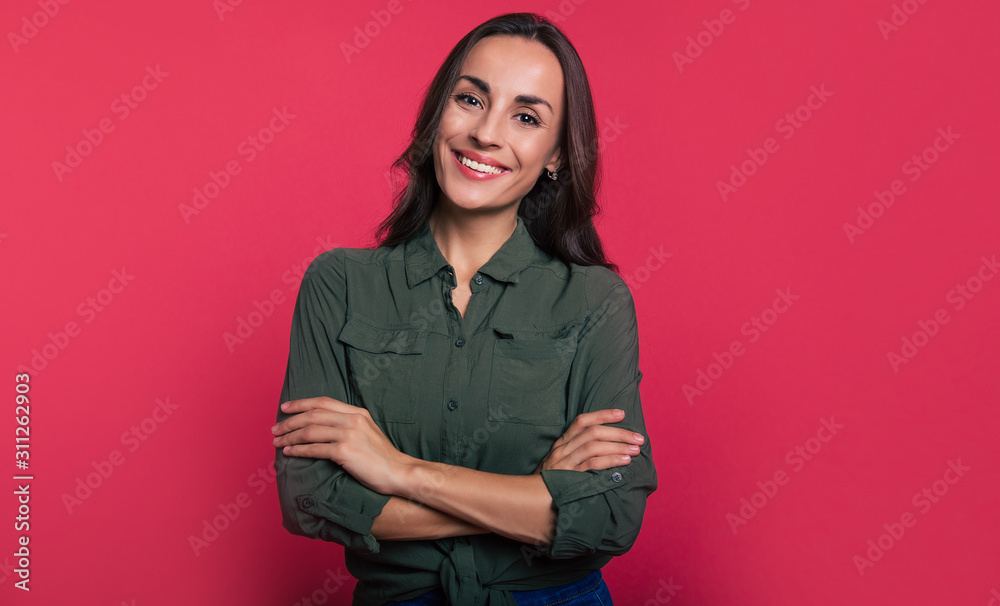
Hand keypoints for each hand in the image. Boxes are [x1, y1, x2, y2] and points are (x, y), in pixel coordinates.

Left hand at [272, 397, 412, 494]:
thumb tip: (325, 426)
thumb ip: (350, 424)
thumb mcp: (368, 431)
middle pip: (313, 415)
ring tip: (277, 442)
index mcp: (357, 412)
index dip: (301, 403)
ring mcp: (348, 435)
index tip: (285, 408)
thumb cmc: (383, 457)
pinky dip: (298, 450)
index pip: (323, 402)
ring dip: (290, 437)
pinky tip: (289, 453)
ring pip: (310, 431)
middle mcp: (352, 420)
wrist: (398, 472)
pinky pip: (314, 449)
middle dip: (290, 422)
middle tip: (275, 429)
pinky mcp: (344, 452)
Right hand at [534, 408, 644, 472]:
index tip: (621, 413)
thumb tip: (605, 446)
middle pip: (593, 433)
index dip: (602, 415)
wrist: (531, 501)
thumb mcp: (558, 463)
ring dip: (617, 446)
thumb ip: (575, 453)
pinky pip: (592, 465)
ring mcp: (565, 463)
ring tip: (635, 449)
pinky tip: (624, 461)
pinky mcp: (569, 477)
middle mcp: (563, 450)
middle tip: (638, 437)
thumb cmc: (550, 482)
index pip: (582, 421)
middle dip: (618, 432)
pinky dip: (610, 461)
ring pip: (594, 446)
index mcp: (561, 443)